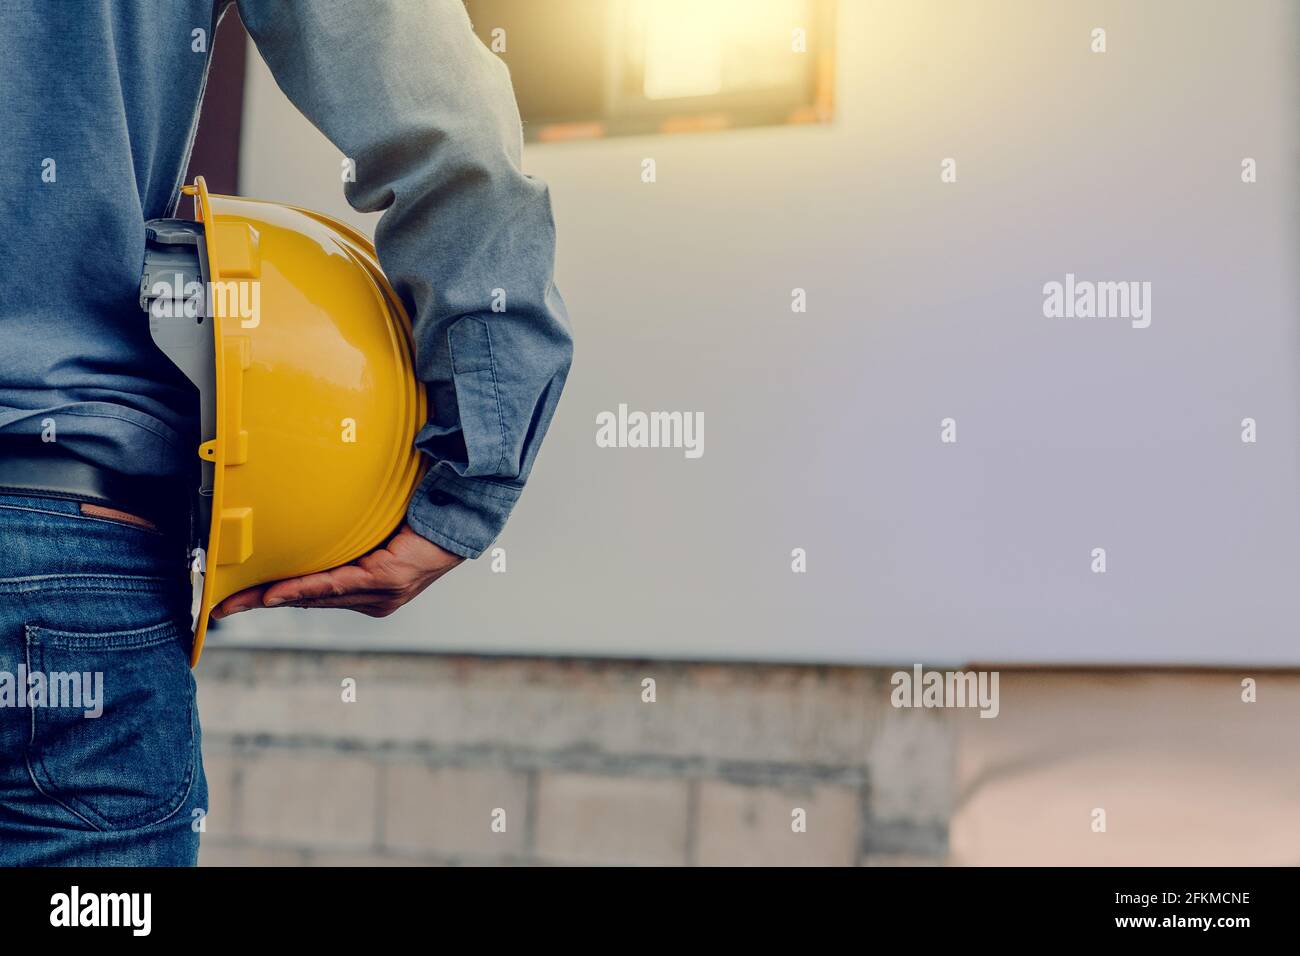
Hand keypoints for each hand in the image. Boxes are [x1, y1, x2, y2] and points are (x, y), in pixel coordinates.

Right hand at [210, 523, 463, 620]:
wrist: (463, 508)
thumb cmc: (419, 512)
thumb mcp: (369, 527)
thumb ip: (339, 532)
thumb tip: (306, 511)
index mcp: (370, 590)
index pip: (315, 594)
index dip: (276, 597)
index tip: (237, 602)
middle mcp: (375, 598)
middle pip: (309, 600)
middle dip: (262, 603)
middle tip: (222, 606)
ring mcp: (383, 592)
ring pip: (318, 595)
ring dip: (274, 598)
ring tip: (237, 602)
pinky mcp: (389, 579)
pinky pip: (339, 582)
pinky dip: (305, 587)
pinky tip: (275, 592)